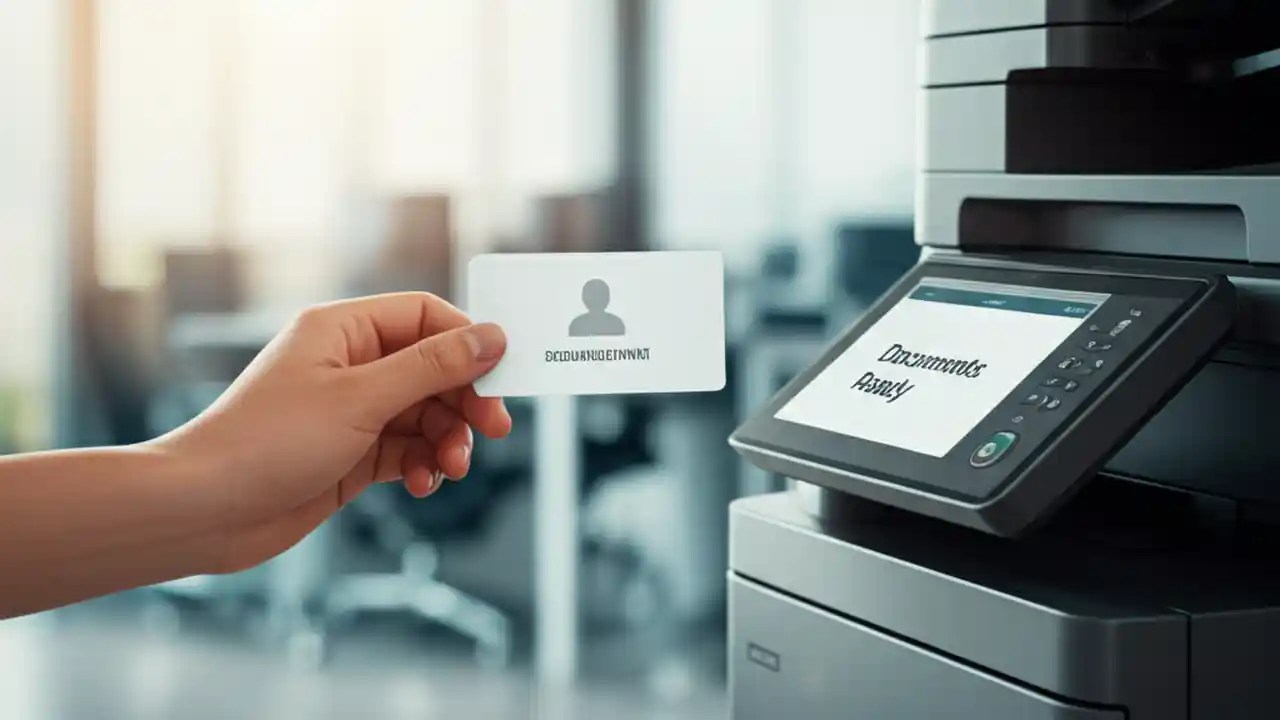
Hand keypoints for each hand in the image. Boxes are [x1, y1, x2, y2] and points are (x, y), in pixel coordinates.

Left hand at [160, 293, 509, 573]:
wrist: (204, 511)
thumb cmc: (267, 443)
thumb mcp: (361, 399)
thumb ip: (432, 367)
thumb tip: (491, 336)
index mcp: (342, 331)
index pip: (424, 316)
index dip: (467, 341)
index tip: (501, 374)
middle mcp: (347, 364)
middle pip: (431, 368)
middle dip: (464, 399)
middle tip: (493, 429)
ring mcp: (349, 411)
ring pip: (423, 414)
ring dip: (447, 439)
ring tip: (452, 467)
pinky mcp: (349, 454)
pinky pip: (405, 450)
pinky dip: (421, 465)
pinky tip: (421, 484)